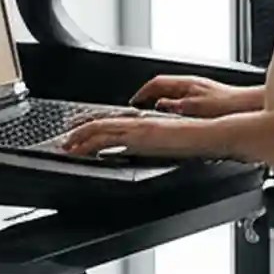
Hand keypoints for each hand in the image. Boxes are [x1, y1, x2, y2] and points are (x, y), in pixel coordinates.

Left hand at [63, 115, 226, 158]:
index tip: (80, 134)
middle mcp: (137, 122)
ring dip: (78, 137)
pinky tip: (78, 149)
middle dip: (79, 131)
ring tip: (65, 145)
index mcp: (144, 123)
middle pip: (101, 122)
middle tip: (64, 139)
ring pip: (98, 127)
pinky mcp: (137, 135)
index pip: (113, 122)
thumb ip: (152, 145)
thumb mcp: (168, 143)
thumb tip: (140, 151)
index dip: (94, 126)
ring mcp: (136, 127)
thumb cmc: (196, 139)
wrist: (208, 134)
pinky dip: (88, 142)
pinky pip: (105, 136)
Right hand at [131, 76, 260, 118]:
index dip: (142, 93)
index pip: (156, 83)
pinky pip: (184, 99)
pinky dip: (176, 107)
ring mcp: (200, 90)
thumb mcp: (194, 108)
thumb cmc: (226, 104)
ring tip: (159, 113)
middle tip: (142, 107)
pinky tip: (180, 118)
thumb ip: (174, 106)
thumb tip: (159, 105)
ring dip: (164, 101)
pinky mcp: (207, 98)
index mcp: (186, 84)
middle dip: (151, 96)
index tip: (135, 102)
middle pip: (163, 86)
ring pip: (174, 93)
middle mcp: (192, 84)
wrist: (246, 106)